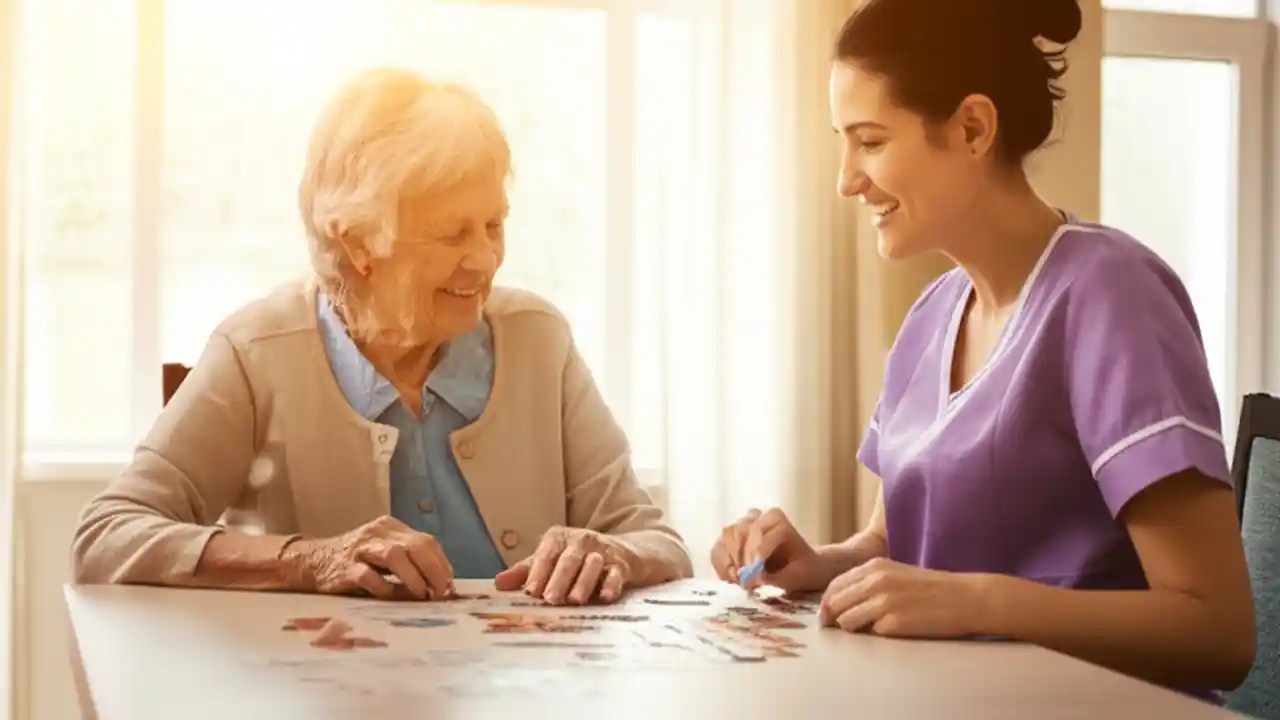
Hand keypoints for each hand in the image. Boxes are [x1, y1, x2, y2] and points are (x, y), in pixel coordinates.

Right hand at [284, 516, 453, 600]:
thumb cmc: (355, 560)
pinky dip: (385, 589)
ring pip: (394, 556)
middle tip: (440, 593)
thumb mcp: (384, 552)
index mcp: (391, 527)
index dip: (442, 563)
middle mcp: (377, 533)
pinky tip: (392, 598)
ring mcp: (360, 549)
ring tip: (421, 595)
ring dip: (413, 577)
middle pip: (415, 546)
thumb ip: (409, 561)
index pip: (426, 540)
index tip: (449, 584)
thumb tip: (440, 584)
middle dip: (434, 570)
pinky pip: (369, 577)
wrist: (312, 561)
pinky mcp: (345, 569)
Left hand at [494, 526, 638, 605]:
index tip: (530, 591)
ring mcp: (602, 551)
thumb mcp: (552, 561)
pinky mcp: (621, 564)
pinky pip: (616, 574)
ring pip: (592, 565)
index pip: (547, 554)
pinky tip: (606, 597)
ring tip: (575, 600)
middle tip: (550, 599)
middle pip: (569, 559)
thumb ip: (527, 572)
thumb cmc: (578, 559)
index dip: (538, 572)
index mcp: (559, 538)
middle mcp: (581, 540)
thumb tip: (498, 583)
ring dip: (583, 583)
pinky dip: (611, 585)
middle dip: (559, 579)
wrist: (622, 553)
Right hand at [710, 507, 829, 591]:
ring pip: (726, 535)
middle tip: (744, 577)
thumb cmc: (803, 569)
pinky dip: (720, 565)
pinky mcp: (730, 540)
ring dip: (729, 559)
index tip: (756, 568)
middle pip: (740, 529)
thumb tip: (754, 577)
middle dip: (741, 555)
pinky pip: (717, 548)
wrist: (800, 567)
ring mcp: (742, 526)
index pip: (761, 528)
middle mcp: (758, 517)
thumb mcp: (798, 575)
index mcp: (778, 520)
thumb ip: (777, 577)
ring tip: (737, 579)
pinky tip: (730, 579)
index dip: (757, 548)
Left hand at [819, 557, 984, 637]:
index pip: (834, 586)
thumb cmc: (930, 589)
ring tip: (873, 628)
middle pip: (833, 604)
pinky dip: (876, 635)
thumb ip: (867, 583)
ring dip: (854, 629)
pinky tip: (894, 630)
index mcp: (874, 566)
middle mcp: (875, 581)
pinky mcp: (895, 622)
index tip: (830, 616)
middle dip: (834, 618)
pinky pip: (870, 633)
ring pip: (846, 621)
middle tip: (844, 628)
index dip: (828, 604)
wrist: (966, 598)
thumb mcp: (895, 574)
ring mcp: (884, 602)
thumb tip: (837, 604)